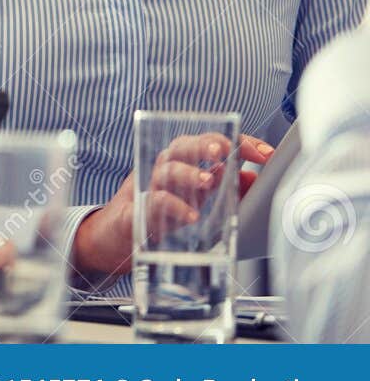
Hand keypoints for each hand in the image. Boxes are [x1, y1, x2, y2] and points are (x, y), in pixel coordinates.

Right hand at [72, 133, 272, 278]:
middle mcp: (166, 171)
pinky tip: (189, 214)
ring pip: (166, 169)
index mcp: (183, 165)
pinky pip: (155, 202)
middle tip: (221, 150)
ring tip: (207, 182)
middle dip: (203, 144)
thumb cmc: (160, 214)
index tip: (263, 152)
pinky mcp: (139, 212)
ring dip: (188, 173)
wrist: (118, 238)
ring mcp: (150, 189)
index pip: (208, 143)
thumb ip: (227, 190)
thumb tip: (254, 178)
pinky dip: (173, 206)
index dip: (237, 142)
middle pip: (182, 146)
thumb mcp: (198, 200)